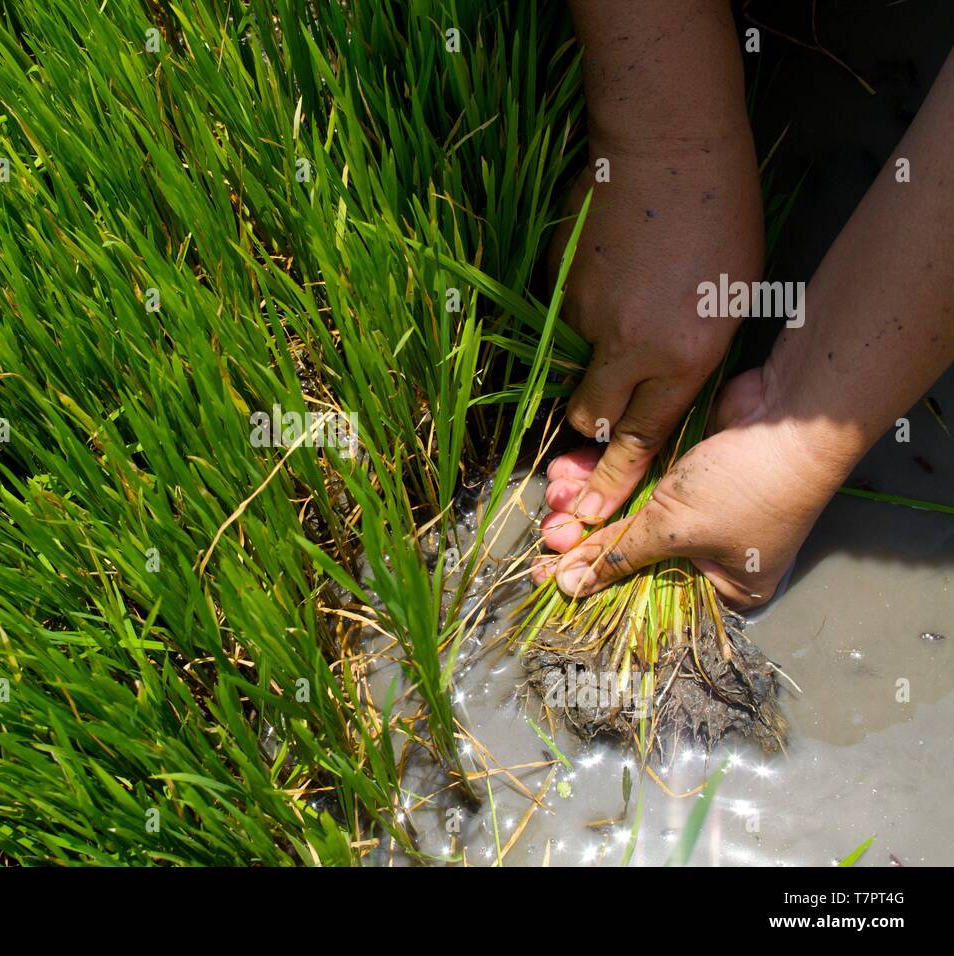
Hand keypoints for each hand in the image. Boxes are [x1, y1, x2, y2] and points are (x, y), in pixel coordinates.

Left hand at [535, 368, 834, 609]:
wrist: (790, 415)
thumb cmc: (746, 488)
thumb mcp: (674, 530)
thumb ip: (619, 555)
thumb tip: (571, 585)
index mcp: (723, 587)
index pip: (645, 599)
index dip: (595, 586)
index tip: (549, 576)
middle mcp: (711, 553)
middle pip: (632, 556)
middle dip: (584, 540)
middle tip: (547, 531)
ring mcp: (699, 510)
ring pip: (628, 515)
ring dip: (588, 504)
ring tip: (554, 495)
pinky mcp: (687, 472)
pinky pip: (635, 483)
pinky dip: (604, 477)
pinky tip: (570, 474)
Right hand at [547, 136, 763, 523]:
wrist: (668, 147)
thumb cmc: (722, 218)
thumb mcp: (730, 301)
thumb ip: (690, 355)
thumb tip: (660, 386)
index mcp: (681, 357)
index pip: (639, 439)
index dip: (614, 478)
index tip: (594, 511)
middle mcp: (625, 346)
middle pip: (590, 413)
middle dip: (593, 421)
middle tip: (605, 404)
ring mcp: (581, 313)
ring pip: (575, 358)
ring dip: (594, 346)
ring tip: (628, 294)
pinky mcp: (553, 282)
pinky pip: (562, 312)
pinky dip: (581, 301)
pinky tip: (610, 262)